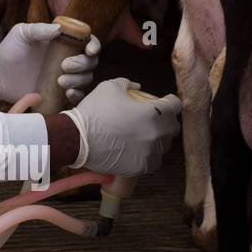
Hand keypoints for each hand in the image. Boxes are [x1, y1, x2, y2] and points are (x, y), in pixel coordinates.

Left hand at [0, 22, 100, 103]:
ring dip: (79, 80)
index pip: (87, 42)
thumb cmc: (9, 50)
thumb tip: (59, 29)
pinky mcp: (58, 94)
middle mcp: (67, 60)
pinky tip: (67, 93)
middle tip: (64, 66)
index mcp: (63, 44)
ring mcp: (64, 77)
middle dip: (82, 64)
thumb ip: (39, 29)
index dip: (94, 46)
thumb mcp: (22, 33)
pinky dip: (77, 95)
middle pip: (90, 62)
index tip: (89, 50)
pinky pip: (77, 96)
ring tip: (60, 81)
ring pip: (86, 79)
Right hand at [63, 77, 180, 175]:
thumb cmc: (94, 111)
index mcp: (154, 113)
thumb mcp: (109, 87)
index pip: (175, 105)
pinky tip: (135, 149)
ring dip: (156, 139)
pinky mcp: (141, 168)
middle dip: (165, 121)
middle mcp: (157, 135)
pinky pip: (152, 161)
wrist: (75, 138)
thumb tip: (136, 86)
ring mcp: (150, 153)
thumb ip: (127, 84)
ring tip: (141, 135)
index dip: (169, 101)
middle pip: (172, 127)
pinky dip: (147, 155)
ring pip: (163, 146)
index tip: (164, 101)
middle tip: (151, 118)